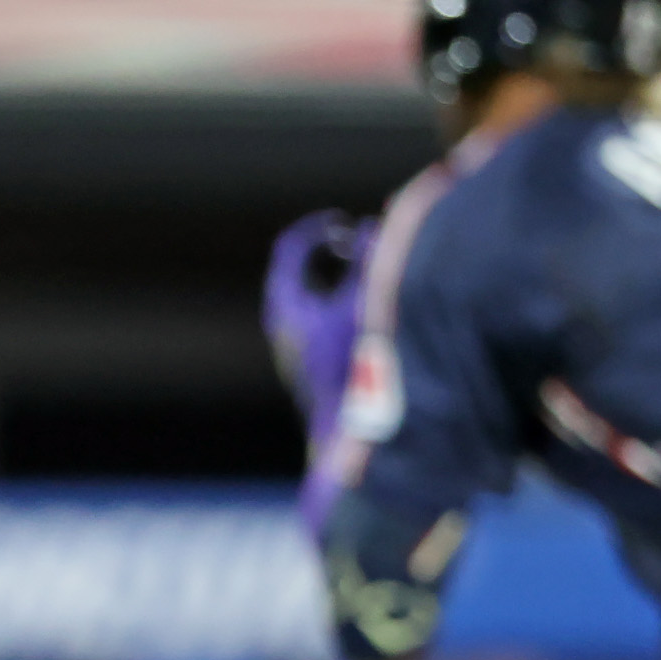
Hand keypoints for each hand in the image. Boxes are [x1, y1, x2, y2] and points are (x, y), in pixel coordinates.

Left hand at [263, 209, 374, 446]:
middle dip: (334, 255)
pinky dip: (348, 309)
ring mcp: (294, 348)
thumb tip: (375, 225)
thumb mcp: (363, 303)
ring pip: (316, 300)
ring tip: (375, 277)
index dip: (316, 230)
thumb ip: (369, 260)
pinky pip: (327, 323)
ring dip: (344, 283)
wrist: (347, 435)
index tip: (342, 224)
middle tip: (361, 245)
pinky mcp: (310, 366)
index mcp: (284, 305)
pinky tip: (378, 314)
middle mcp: (282, 326)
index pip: (289, 249)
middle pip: (300, 272)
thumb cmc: (351, 366)